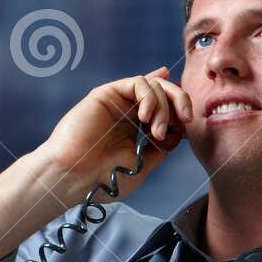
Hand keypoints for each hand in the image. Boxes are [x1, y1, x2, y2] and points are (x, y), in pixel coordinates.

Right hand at [33, 65, 192, 206]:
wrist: (74, 177)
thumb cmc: (102, 178)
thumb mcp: (143, 165)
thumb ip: (161, 146)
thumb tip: (178, 129)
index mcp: (135, 127)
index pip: (165, 106)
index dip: (180, 107)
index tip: (187, 123)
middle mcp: (127, 111)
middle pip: (164, 91)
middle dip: (180, 101)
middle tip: (185, 119)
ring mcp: (117, 101)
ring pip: (154, 85)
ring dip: (163, 107)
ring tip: (154, 132)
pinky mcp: (106, 94)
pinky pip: (138, 83)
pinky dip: (149, 97)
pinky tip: (144, 118)